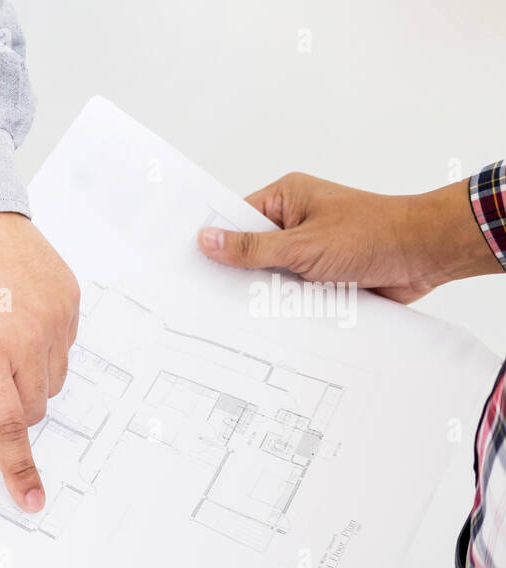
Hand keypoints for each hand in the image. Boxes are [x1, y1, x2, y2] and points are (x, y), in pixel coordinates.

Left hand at [0, 212, 79, 512]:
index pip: (6, 427)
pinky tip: (13, 314)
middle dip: (7, 406)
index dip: (18, 468)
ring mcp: (56, 317)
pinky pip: (64, 347)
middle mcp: (29, 338)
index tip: (31, 498)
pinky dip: (40, 346)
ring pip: (51, 383)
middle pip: (31, 409)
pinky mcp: (70, 299)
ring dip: (25, 377)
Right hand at [198, 172, 500, 302]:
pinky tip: (274, 320)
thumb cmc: (373, 234)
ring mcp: (309, 250)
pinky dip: (288, 306)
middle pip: (250, 252)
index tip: (190, 264)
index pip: (236, 220)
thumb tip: (206, 240)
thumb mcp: (302, 244)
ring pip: (271, 276)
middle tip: (213, 296)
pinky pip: (292, 293)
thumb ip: (252, 248)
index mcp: (287, 199)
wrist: (426, 254)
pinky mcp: (322, 276)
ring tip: (247, 311)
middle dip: (240, 274)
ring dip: (268, 293)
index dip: (214, 242)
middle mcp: (296, 222)